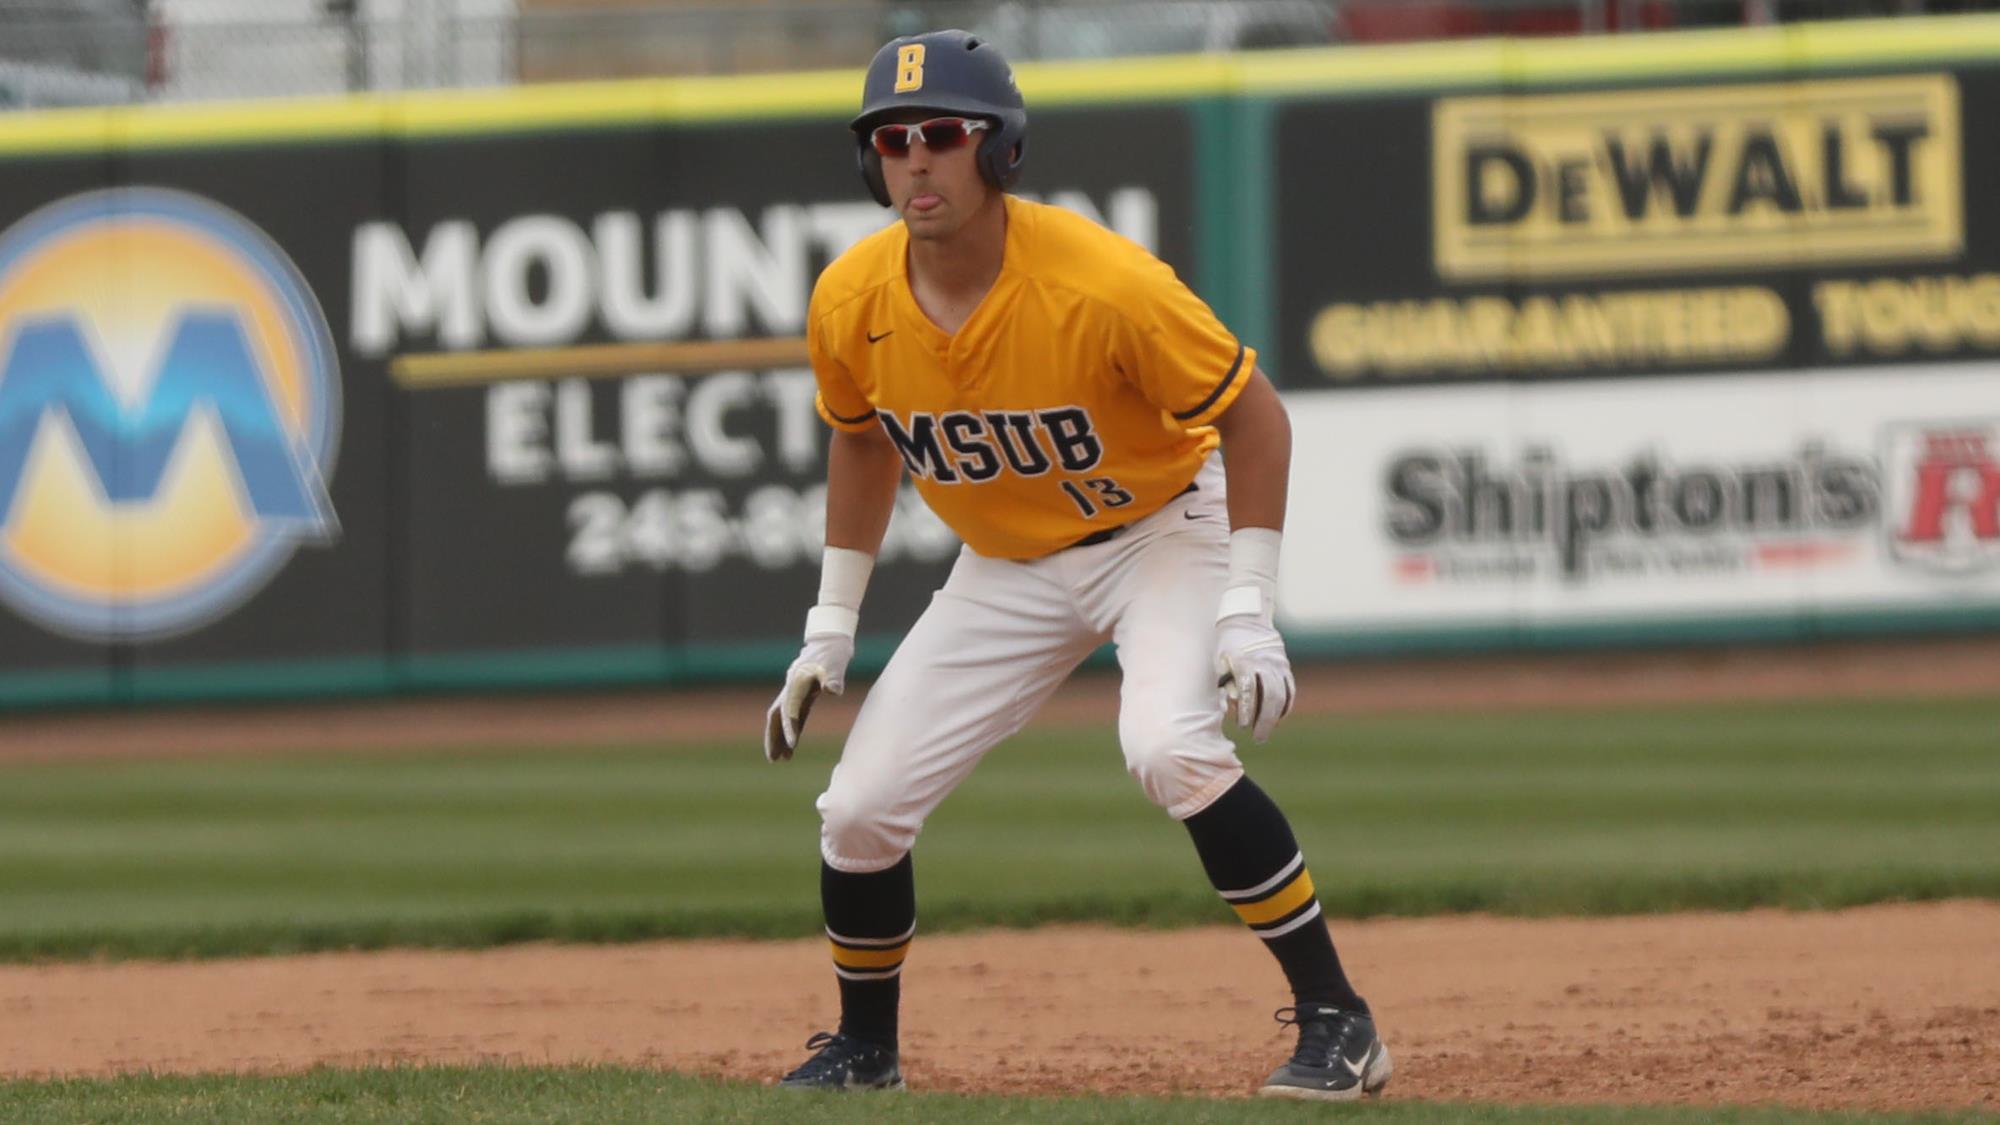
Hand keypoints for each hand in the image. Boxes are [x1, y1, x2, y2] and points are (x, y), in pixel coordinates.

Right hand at [763, 627, 854, 760]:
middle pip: (775, 717)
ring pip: (782, 719)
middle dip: (773, 738)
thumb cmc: (834, 652)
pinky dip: (792, 731)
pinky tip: (793, 747)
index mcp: (796, 682)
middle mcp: (791, 688)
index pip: (790, 709)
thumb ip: (833, 677)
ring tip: (781, 759)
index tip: (792, 745)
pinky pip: (793, 717)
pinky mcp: (803, 695)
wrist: (831, 640)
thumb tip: (834, 690)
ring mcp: (795, 692)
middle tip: (773, 759)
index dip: (789, 728)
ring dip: (779, 738)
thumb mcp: (836, 663)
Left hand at [1215, 610, 1294, 743]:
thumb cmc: (1226, 648)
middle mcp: (1265, 663)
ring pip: (1282, 696)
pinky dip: (1285, 707)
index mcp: (1245, 660)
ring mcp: (1278, 665)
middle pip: (1270, 696)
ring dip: (1275, 718)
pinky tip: (1277, 719)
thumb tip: (1228, 710)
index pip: (1249, 688)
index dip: (1246, 709)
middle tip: (1257, 738)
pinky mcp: (1286, 667)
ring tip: (1265, 733)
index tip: (1241, 725)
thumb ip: (1224, 685)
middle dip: (1264, 720)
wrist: (1246, 621)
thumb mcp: (1219, 663)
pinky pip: (1289, 691)